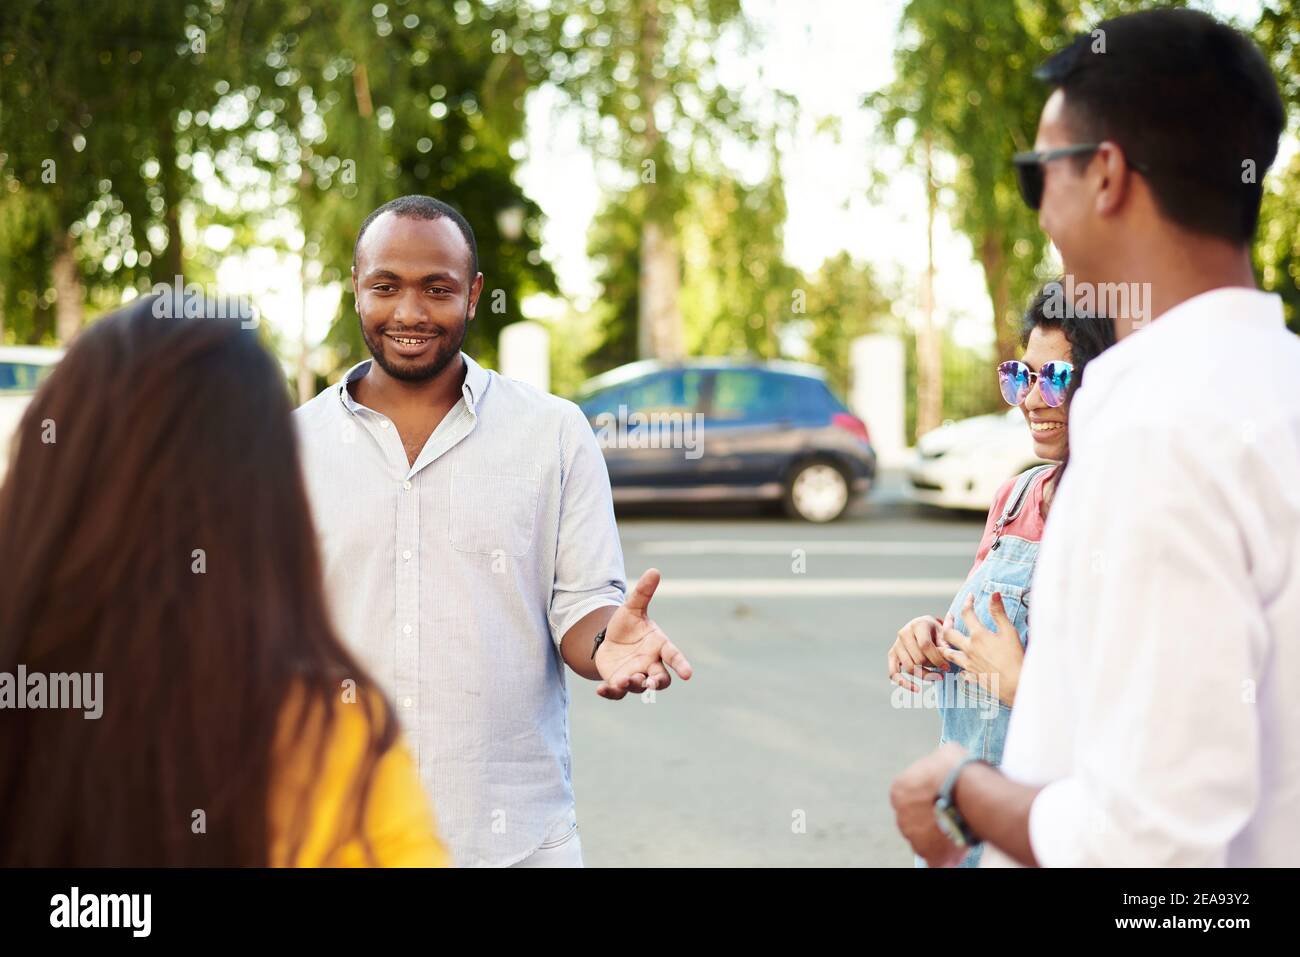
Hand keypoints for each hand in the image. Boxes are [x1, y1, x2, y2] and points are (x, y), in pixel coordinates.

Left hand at [593, 568, 693, 699]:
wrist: (610, 640)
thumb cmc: (628, 625)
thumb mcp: (632, 607)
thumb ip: (643, 592)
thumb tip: (654, 570)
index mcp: (659, 646)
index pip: (674, 656)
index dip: (681, 665)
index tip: (688, 674)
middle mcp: (650, 664)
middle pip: (660, 679)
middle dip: (656, 683)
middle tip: (650, 683)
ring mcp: (635, 675)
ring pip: (639, 686)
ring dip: (633, 685)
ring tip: (623, 680)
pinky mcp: (619, 682)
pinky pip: (618, 693)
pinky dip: (611, 693)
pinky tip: (600, 690)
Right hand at [887, 614, 948, 691]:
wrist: (922, 627)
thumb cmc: (935, 631)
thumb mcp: (943, 632)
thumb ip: (945, 643)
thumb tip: (947, 656)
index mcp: (917, 625)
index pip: (925, 646)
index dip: (937, 659)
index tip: (947, 667)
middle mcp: (903, 633)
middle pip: (918, 659)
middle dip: (932, 668)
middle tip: (942, 671)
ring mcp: (896, 645)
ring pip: (909, 667)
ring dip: (924, 675)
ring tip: (934, 677)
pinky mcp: (892, 655)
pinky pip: (893, 673)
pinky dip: (904, 683)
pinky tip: (916, 689)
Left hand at [889, 742, 968, 867]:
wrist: (968, 789)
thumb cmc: (957, 769)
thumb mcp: (944, 754)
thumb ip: (938, 764)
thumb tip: (945, 763)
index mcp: (900, 791)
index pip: (911, 799)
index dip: (928, 802)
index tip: (942, 802)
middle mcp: (901, 815)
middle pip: (916, 821)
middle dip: (931, 821)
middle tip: (951, 819)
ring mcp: (914, 836)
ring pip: (925, 841)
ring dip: (938, 840)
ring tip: (959, 834)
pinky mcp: (930, 853)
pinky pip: (935, 860)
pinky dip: (945, 858)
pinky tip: (956, 854)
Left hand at [938, 592, 1023, 706]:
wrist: (1016, 684)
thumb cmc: (1015, 657)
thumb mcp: (1009, 632)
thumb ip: (999, 613)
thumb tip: (994, 593)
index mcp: (978, 636)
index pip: (967, 614)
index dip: (968, 603)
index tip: (970, 597)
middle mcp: (969, 649)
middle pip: (949, 633)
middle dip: (947, 623)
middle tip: (950, 617)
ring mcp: (969, 664)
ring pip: (948, 654)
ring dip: (944, 646)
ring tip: (944, 642)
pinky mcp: (973, 677)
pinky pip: (960, 672)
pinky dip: (959, 669)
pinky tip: (960, 669)